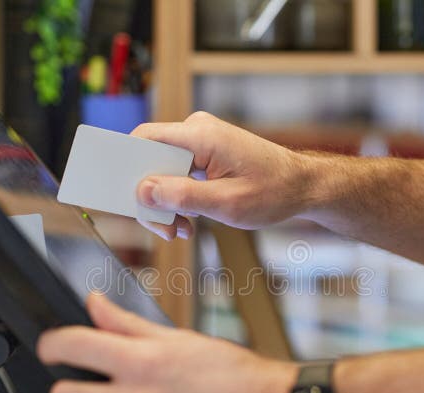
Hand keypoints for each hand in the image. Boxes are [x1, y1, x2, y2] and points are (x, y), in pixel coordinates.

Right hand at [131, 112, 317, 239]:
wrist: (303, 186)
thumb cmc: (273, 191)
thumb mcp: (225, 203)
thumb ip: (182, 196)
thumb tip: (142, 191)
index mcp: (200, 135)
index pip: (143, 139)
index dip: (125, 166)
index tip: (120, 196)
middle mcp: (196, 131)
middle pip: (149, 160)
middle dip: (150, 198)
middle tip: (163, 229)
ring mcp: (200, 142)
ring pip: (161, 171)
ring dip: (164, 203)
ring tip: (179, 230)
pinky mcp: (205, 154)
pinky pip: (176, 174)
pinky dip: (177, 199)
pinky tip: (186, 223)